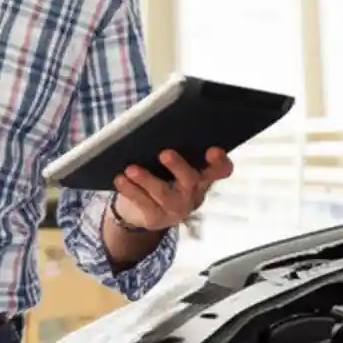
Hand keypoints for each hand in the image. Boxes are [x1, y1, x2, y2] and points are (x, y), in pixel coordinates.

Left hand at [112, 148, 233, 231]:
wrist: (146, 209)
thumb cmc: (163, 175)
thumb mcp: (174, 164)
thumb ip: (176, 148)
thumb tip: (157, 123)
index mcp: (203, 176)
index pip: (221, 169)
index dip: (220, 161)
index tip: (212, 150)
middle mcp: (193, 193)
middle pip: (191, 180)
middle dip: (178, 167)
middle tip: (164, 153)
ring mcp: (176, 208)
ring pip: (164, 194)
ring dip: (147, 180)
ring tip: (131, 169)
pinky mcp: (156, 218)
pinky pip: (144, 204)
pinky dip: (131, 191)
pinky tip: (121, 180)